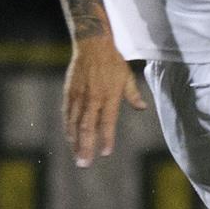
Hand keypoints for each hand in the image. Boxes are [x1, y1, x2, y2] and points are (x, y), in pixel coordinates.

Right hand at [63, 33, 146, 166]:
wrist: (92, 44)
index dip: (107, 138)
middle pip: (87, 127)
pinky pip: (67, 114)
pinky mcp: (69, 93)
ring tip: (77, 158)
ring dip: (75, 142)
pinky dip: (68, 128)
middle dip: (86, 147)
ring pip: (75, 123)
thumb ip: (133, 94)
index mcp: (109, 95)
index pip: (107, 122)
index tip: (106, 153)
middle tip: (84, 164)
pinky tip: (69, 139)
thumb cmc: (112, 62)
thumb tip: (142, 108)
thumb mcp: (127, 76)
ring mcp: (79, 96)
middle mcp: (93, 98)